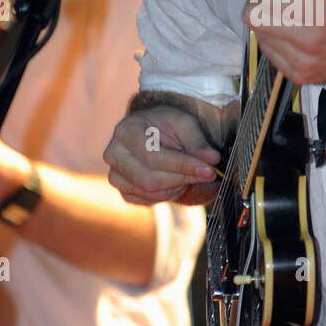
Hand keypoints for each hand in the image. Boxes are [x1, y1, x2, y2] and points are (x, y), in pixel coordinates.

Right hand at [104, 105, 221, 206]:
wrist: (153, 134)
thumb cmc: (167, 126)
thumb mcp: (184, 124)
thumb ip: (197, 142)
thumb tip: (212, 158)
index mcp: (125, 130)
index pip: (153, 156)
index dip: (183, 165)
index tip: (210, 169)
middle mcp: (114, 154)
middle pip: (149, 179)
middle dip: (183, 178)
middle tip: (208, 173)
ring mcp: (115, 175)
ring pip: (150, 192)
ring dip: (177, 186)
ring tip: (189, 172)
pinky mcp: (123, 191)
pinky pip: (148, 200)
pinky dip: (168, 194)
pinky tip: (176, 180)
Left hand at [244, 0, 325, 86]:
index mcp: (318, 14)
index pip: (262, 3)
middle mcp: (308, 43)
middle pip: (253, 20)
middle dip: (263, 2)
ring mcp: (302, 64)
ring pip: (259, 36)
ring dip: (269, 21)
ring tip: (291, 14)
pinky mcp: (299, 76)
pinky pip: (270, 52)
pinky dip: (276, 38)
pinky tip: (295, 30)